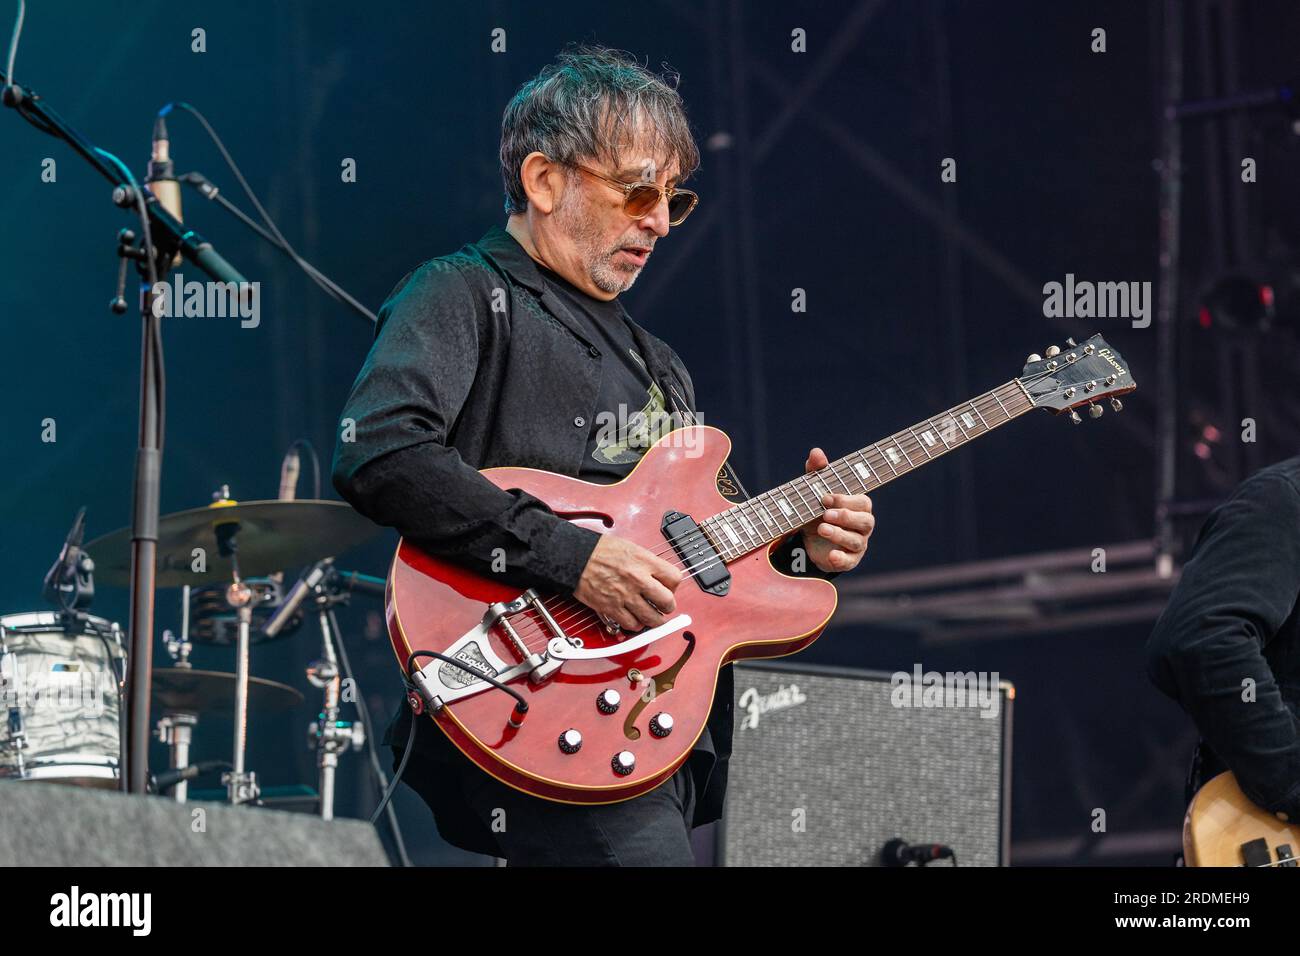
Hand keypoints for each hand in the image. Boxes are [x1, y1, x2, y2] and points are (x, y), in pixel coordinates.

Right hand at [574, 534, 683, 631]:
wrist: (574, 557)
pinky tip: (634, 618)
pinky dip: (635, 625)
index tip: (668, 588)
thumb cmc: (598, 550)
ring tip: (651, 616)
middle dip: (667, 606)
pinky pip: (632, 624)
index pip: (675, 578)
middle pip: (668, 602)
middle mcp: (638, 579)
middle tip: (663, 606)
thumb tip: (658, 576)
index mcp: (644, 561)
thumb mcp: (630, 548)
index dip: (673, 586)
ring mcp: (626, 596)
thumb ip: (646, 563)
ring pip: (652, 619)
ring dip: (654, 620)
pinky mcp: (612, 608)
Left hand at [797, 447, 875, 572]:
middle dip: (845, 517)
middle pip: (865, 521)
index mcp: (858, 506)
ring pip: (856, 541)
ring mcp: (857, 544)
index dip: (844, 499)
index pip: (861, 502)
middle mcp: (862, 525)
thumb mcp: (815, 491)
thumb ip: (817, 472)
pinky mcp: (849, 560)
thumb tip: (816, 452)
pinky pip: (849, 561)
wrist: (810, 540)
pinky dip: (841, 558)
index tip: (824, 497)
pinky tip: (831, 555)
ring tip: (822, 528)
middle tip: (825, 513)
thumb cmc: (819, 510)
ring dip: (839, 534)